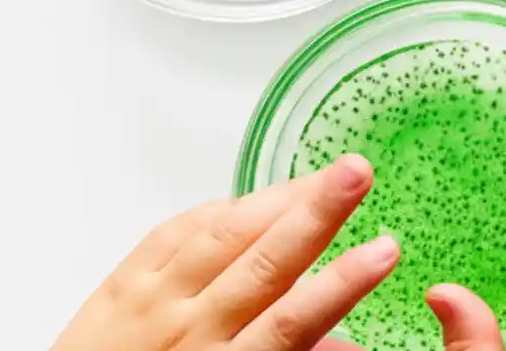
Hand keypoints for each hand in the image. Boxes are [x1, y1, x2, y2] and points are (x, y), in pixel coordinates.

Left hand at [52, 155, 396, 350]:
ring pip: (222, 236)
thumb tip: (349, 346)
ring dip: (278, 198)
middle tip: (359, 173)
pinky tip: (252, 197)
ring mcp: (151, 302)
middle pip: (264, 263)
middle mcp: (188, 332)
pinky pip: (173, 233)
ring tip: (326, 172)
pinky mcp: (121, 284)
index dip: (343, 282)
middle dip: (316, 213)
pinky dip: (217, 209)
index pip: (293, 321)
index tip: (384, 250)